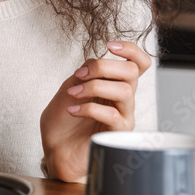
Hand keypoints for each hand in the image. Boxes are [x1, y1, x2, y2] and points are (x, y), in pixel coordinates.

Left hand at [39, 41, 150, 181]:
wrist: (55, 149)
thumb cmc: (62, 122)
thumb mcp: (69, 87)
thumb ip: (85, 72)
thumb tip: (96, 61)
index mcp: (114, 84)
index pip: (139, 63)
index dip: (130, 49)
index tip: (109, 45)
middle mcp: (123, 99)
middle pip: (132, 72)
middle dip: (103, 67)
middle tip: (79, 76)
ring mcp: (123, 116)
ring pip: (125, 92)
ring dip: (95, 87)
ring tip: (73, 94)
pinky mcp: (117, 134)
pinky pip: (113, 115)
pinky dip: (89, 108)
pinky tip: (73, 110)